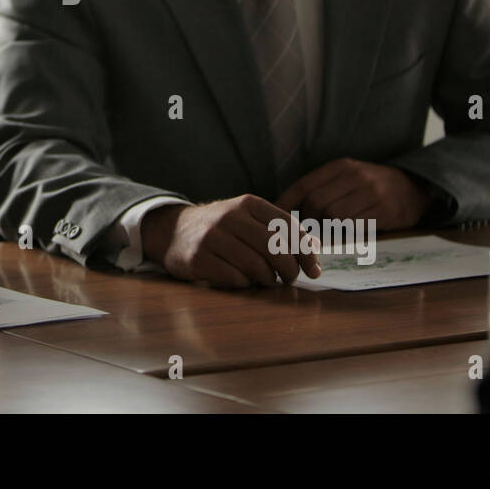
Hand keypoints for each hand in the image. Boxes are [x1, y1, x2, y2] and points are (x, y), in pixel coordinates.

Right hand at [141, 194, 321, 288]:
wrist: (173, 231)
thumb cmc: (222, 229)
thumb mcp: (248, 218)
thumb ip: (280, 229)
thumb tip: (315, 249)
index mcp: (248, 203)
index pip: (288, 227)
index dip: (306, 251)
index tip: (314, 270)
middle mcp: (230, 216)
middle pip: (275, 248)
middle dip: (290, 270)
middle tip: (290, 279)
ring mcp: (212, 237)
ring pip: (256, 266)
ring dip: (268, 280)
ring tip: (267, 281)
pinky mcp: (198, 258)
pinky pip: (235, 279)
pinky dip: (245, 285)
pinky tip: (243, 281)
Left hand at [274, 159, 430, 231]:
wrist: (414, 187)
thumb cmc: (371, 186)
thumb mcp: (347, 177)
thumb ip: (322, 188)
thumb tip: (286, 209)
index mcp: (340, 166)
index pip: (304, 185)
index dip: (286, 204)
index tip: (275, 218)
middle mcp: (354, 176)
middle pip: (316, 203)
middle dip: (307, 221)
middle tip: (307, 233)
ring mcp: (371, 193)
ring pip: (334, 217)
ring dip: (328, 230)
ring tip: (330, 235)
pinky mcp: (384, 211)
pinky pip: (355, 227)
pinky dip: (346, 235)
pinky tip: (349, 235)